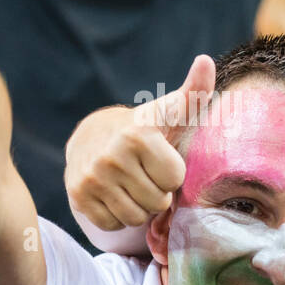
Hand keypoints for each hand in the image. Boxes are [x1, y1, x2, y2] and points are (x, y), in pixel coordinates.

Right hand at [65, 55, 212, 229]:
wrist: (92, 136)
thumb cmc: (146, 128)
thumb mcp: (170, 111)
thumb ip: (194, 92)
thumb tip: (206, 61)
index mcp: (138, 136)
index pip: (174, 180)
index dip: (172, 174)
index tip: (161, 159)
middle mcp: (111, 157)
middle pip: (157, 202)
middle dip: (157, 193)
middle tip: (145, 174)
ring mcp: (91, 178)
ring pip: (136, 217)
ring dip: (139, 206)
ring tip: (132, 184)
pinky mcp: (78, 197)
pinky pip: (113, 224)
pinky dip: (117, 215)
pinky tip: (115, 194)